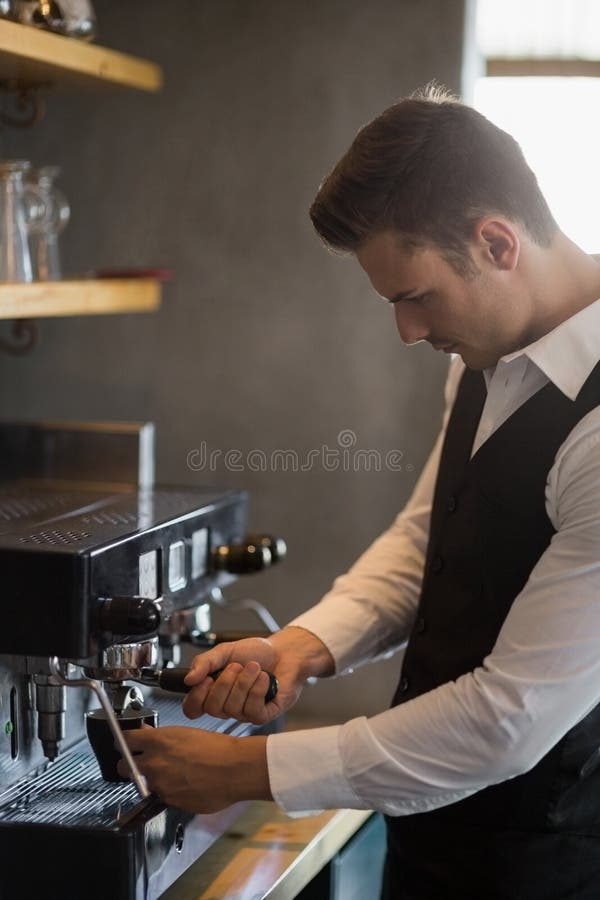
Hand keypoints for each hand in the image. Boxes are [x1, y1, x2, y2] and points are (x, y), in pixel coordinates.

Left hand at [117, 725, 270, 813]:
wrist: (234, 769)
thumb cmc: (217, 748)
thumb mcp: (186, 733)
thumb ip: (162, 737)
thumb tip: (149, 735)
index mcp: (158, 741)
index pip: (124, 741)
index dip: (122, 742)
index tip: (122, 744)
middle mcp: (154, 763)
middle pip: (123, 766)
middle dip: (127, 765)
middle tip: (136, 764)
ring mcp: (160, 785)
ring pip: (143, 783)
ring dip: (151, 780)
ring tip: (173, 775)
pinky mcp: (168, 802)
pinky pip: (161, 796)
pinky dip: (168, 792)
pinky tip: (185, 785)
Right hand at [182, 626, 334, 724]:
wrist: (284, 652)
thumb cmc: (255, 653)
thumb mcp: (225, 651)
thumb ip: (204, 662)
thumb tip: (188, 679)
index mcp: (213, 692)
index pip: (192, 709)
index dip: (196, 697)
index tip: (207, 679)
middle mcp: (226, 706)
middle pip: (212, 708)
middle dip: (225, 682)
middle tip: (237, 666)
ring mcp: (244, 713)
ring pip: (233, 708)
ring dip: (245, 682)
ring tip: (255, 667)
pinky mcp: (262, 715)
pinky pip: (252, 710)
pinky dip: (257, 689)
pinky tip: (263, 678)